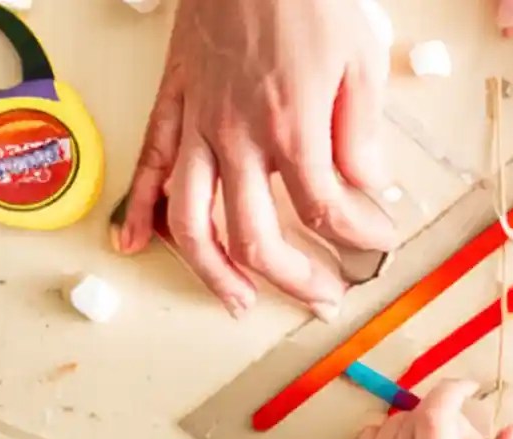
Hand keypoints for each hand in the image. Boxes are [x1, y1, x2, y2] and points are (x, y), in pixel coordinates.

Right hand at [119, 0, 399, 319]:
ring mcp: (198, 127)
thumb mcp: (360, 63)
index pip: (327, 213)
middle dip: (293, 279)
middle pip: (256, 238)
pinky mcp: (172, 107)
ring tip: (237, 301)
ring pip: (191, 222)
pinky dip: (135, 213)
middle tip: (322, 295)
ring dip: (213, 273)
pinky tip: (132, 247)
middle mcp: (238, 140)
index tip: (379, 241)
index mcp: (293, 131)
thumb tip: (370, 188)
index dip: (360, 239)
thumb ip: (362, 137)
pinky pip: (148, 170)